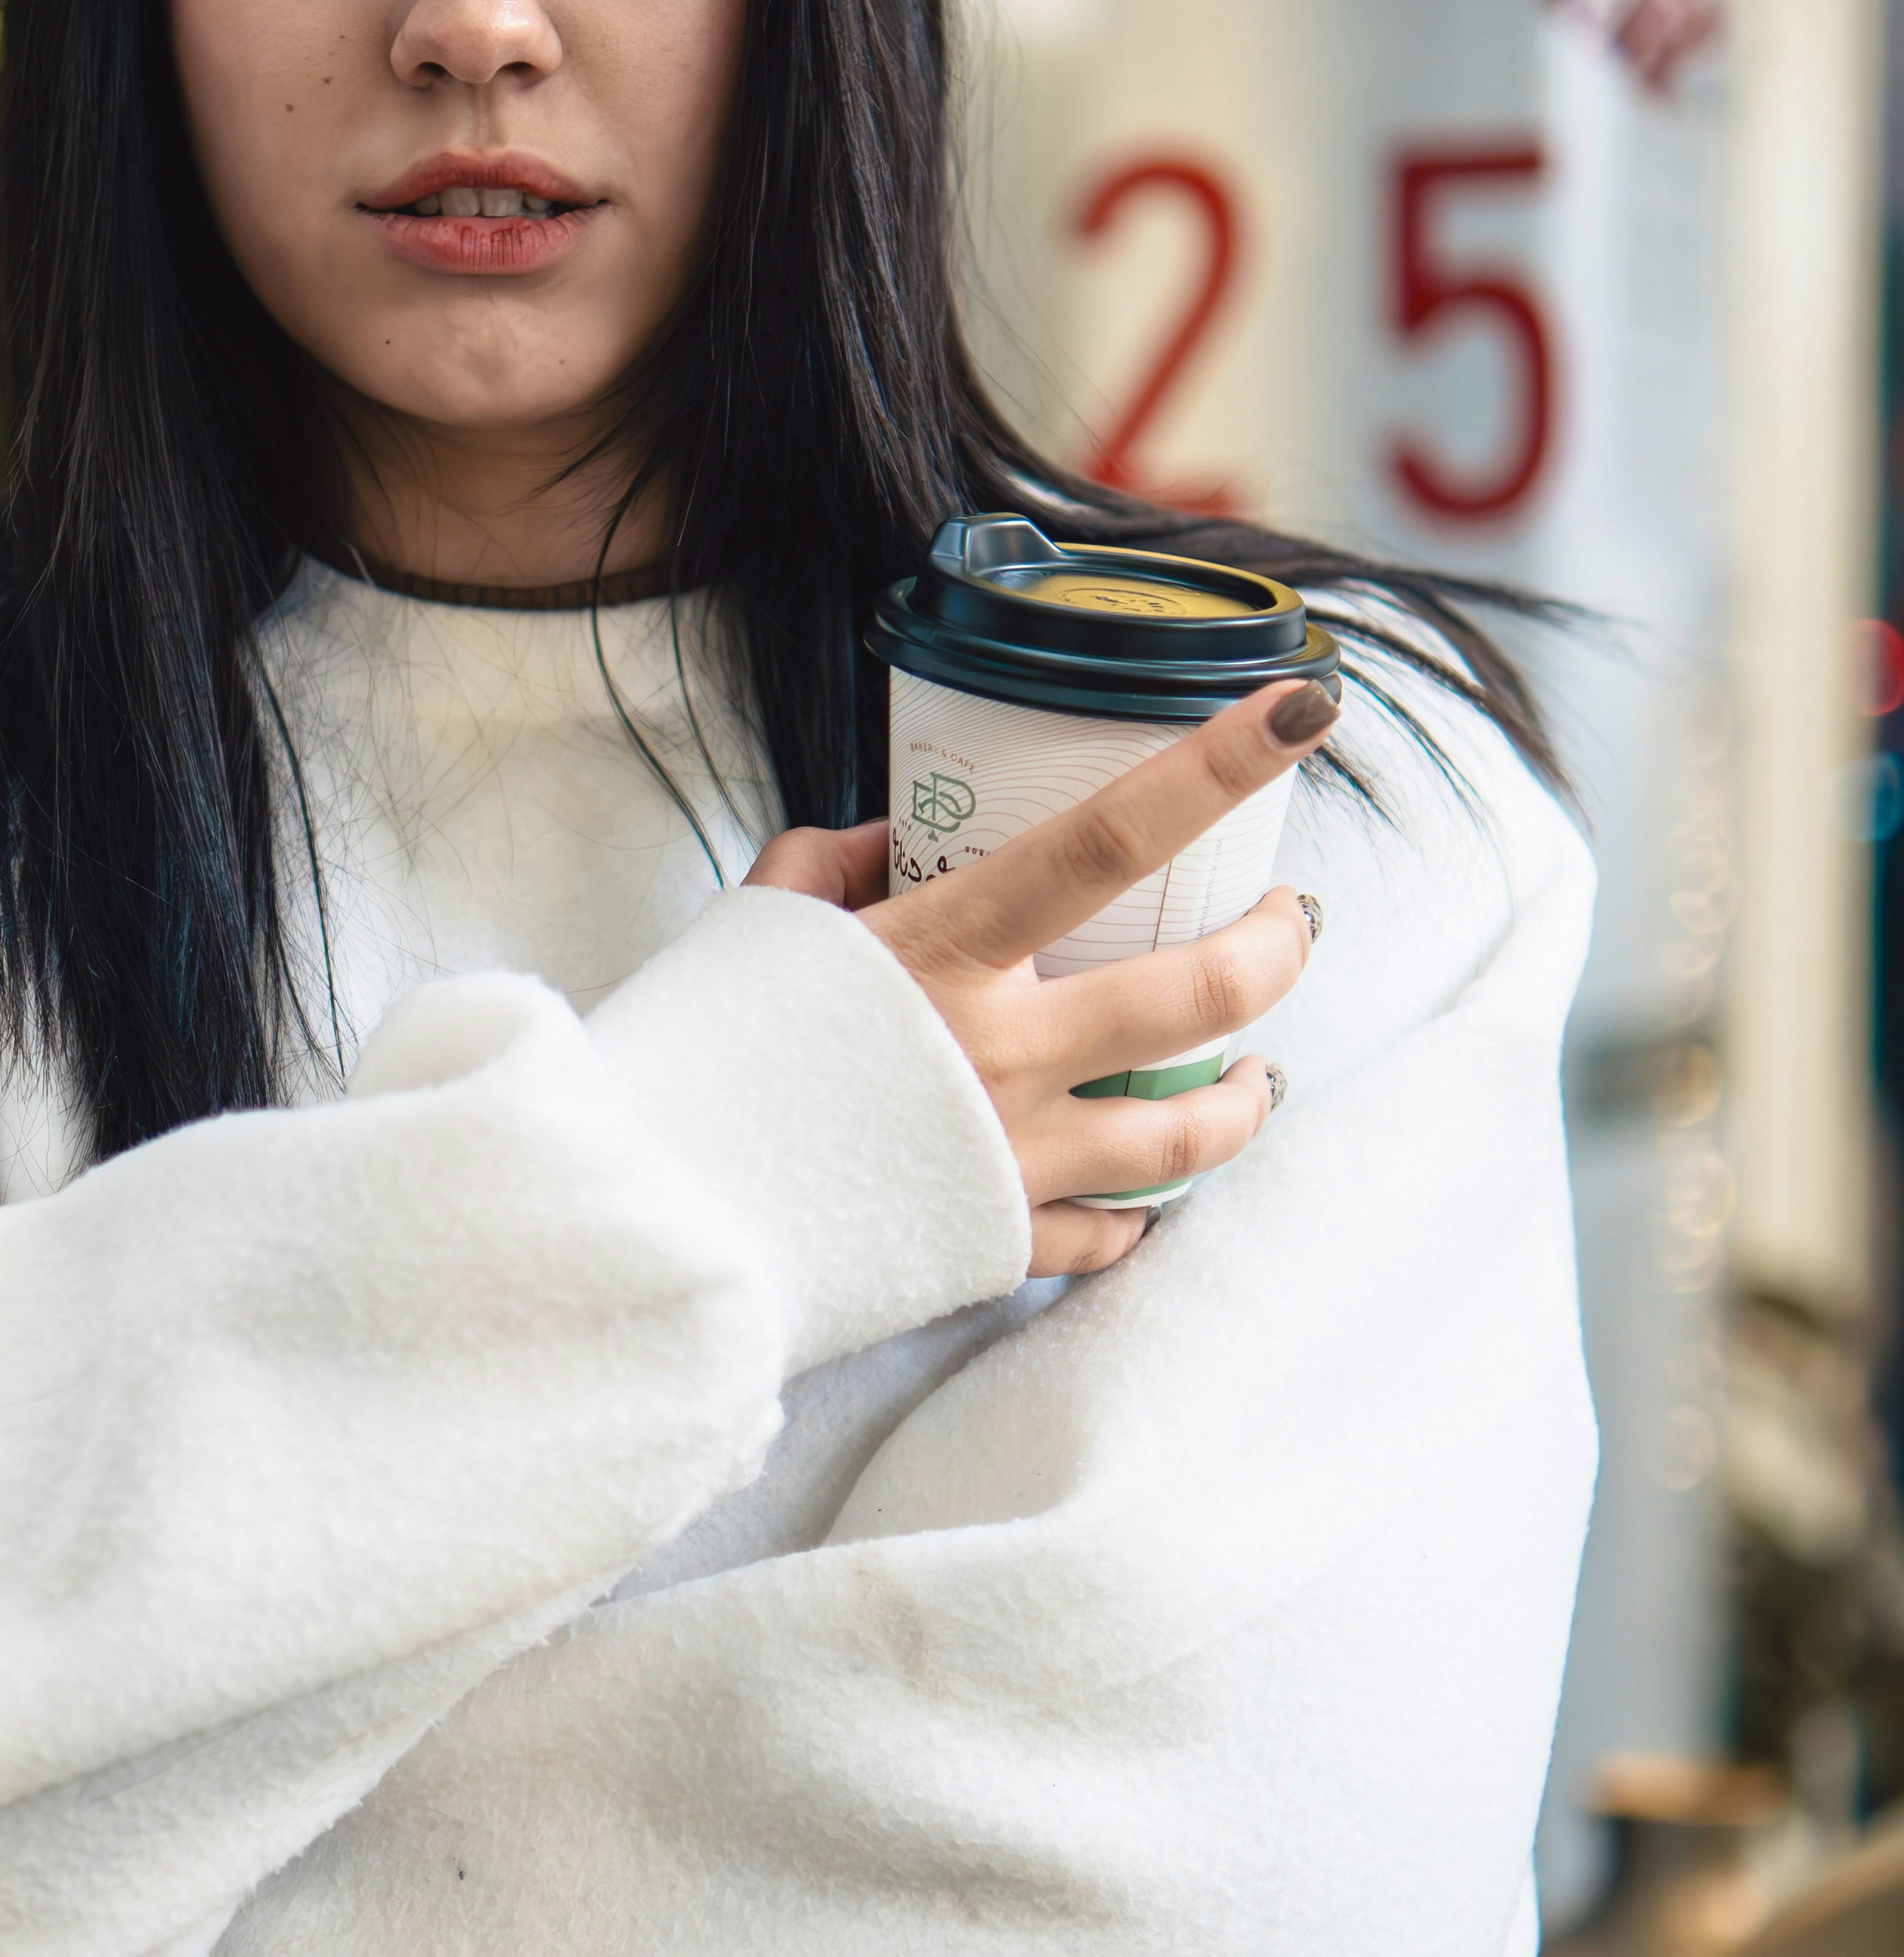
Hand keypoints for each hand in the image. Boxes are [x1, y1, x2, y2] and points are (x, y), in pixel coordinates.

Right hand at [745, 681, 1334, 1274]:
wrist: (652, 1216)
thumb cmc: (698, 1052)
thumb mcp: (764, 924)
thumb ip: (841, 865)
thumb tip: (907, 838)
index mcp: (944, 953)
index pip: (1109, 839)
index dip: (1217, 768)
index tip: (1303, 713)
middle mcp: (1002, 1055)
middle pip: (1202, 994)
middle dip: (1277, 946)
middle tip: (1287, 919)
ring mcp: (1014, 1158)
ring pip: (1194, 1134)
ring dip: (1248, 1093)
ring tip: (1259, 1067)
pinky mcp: (1001, 1243)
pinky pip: (1114, 1230)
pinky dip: (1141, 1203)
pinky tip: (1149, 1179)